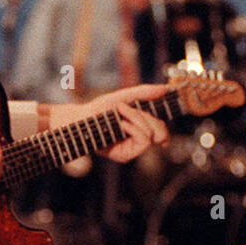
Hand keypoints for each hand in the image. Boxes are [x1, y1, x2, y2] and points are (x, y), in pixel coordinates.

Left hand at [54, 84, 169, 163]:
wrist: (79, 118)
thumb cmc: (99, 108)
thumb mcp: (123, 96)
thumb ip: (143, 93)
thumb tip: (165, 89)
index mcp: (138, 129)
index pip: (160, 132)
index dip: (164, 127)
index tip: (159, 115)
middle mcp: (136, 142)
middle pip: (159, 132)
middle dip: (148, 117)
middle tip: (127, 108)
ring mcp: (130, 150)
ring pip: (150, 135)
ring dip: (137, 119)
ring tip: (120, 112)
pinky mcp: (123, 155)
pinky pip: (142, 141)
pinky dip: (133, 128)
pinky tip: (121, 123)